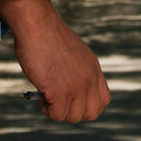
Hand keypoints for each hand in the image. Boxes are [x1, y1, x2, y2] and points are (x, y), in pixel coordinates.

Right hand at [0, 0, 110, 123]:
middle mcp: (89, 78)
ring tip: (45, 93)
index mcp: (93, 67)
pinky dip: (46, 109)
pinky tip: (39, 94)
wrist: (37, 24)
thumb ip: (77, 69)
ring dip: (57, 110)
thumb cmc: (47, 33)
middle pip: (91, 113)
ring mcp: (77, 86)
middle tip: (57, 100)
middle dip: (73, 111)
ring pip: (73, 116)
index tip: (73, 101)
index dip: (88, 105)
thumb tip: (67, 85)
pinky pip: (57, 115)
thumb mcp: (72, 51)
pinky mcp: (61, 92)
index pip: (103, 100)